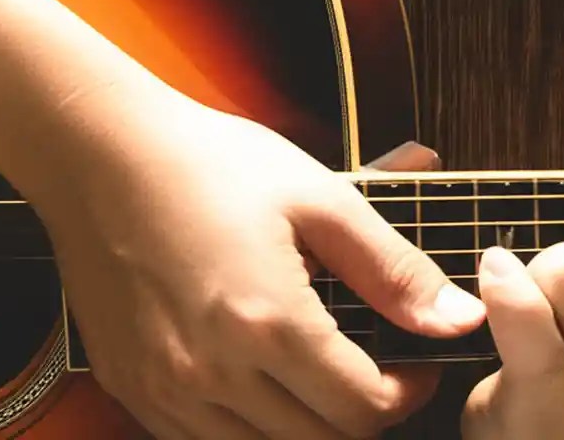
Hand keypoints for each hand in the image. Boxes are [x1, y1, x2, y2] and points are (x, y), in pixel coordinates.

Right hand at [37, 94, 485, 439]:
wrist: (101, 152)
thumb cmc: (212, 164)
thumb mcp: (321, 201)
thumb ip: (395, 271)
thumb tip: (461, 320)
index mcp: (269, 323)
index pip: (363, 410)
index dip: (408, 394)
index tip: (416, 364)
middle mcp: (212, 373)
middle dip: (364, 416)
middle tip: (379, 372)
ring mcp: (164, 389)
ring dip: (308, 429)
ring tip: (325, 377)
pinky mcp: (132, 388)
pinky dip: (249, 430)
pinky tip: (264, 381)